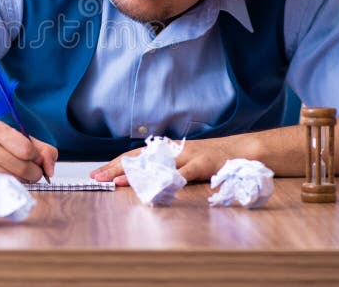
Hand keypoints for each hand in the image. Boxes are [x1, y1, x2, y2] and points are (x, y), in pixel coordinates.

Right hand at [0, 120, 57, 181]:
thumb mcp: (13, 135)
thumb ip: (40, 148)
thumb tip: (51, 170)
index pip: (28, 151)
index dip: (38, 158)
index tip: (35, 158)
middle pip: (24, 169)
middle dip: (34, 173)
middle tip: (30, 169)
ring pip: (14, 181)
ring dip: (22, 181)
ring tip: (14, 171)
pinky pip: (2, 188)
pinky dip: (9, 186)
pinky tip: (4, 178)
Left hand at [90, 136, 240, 184]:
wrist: (242, 150)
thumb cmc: (212, 159)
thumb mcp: (184, 162)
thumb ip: (165, 168)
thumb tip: (139, 179)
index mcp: (167, 150)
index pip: (135, 155)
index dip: (114, 164)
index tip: (96, 173)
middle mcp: (173, 150)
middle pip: (139, 158)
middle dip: (116, 168)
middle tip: (96, 177)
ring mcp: (188, 156)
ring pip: (156, 165)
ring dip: (135, 175)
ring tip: (117, 183)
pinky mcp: (204, 165)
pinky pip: (185, 174)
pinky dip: (172, 180)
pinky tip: (158, 187)